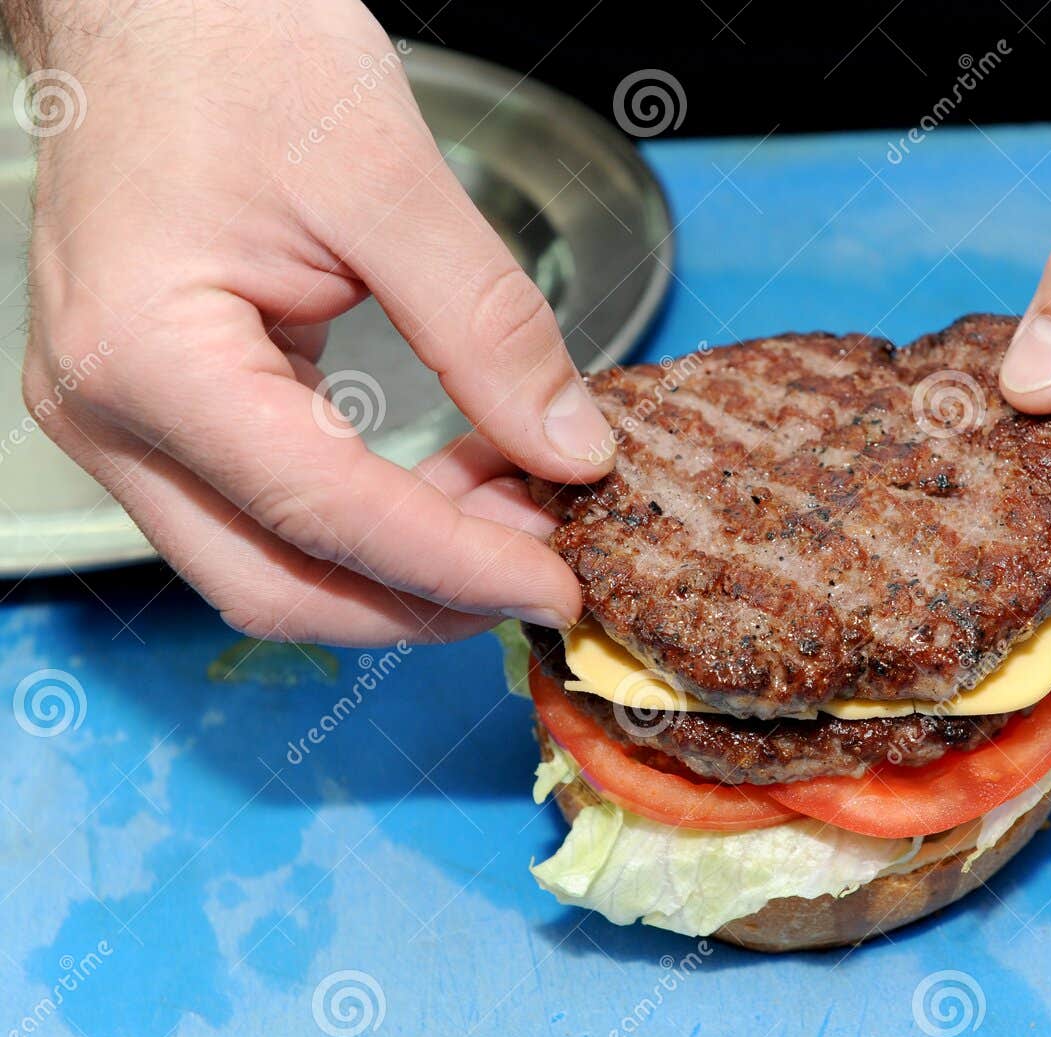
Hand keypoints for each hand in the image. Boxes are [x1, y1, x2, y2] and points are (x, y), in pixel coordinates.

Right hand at [12, 0, 614, 644]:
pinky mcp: (162, 412)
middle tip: (547, 565)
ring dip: (406, 566)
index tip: (560, 585)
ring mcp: (124, 423)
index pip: (326, 516)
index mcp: (149, 358)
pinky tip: (460, 477)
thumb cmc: (239, 49)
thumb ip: (489, 329)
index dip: (458, 568)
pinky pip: (270, 510)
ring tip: (518, 506)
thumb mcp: (391, 180)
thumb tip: (571, 452)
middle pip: (279, 586)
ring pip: (273, 565)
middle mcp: (110, 416)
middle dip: (428, 599)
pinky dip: (375, 519)